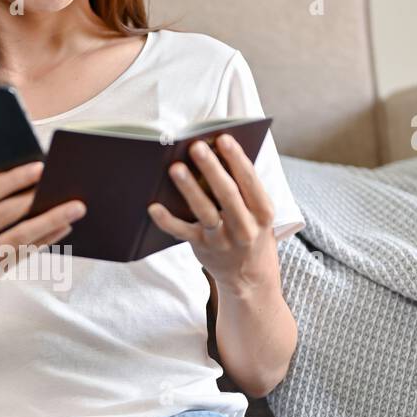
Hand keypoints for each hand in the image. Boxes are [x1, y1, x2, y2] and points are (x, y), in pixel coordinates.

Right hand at [0, 160, 85, 304]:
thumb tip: (21, 179)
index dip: (14, 179)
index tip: (40, 168)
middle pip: (5, 216)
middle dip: (38, 199)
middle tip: (65, 185)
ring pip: (19, 238)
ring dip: (50, 222)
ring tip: (74, 209)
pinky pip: (23, 255)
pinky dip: (45, 240)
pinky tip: (63, 228)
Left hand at [147, 136, 276, 289]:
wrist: (250, 278)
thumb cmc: (252, 232)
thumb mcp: (259, 213)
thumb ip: (244, 188)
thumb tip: (217, 151)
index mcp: (263, 213)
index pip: (250, 181)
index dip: (237, 159)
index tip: (224, 138)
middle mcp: (245, 227)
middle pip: (227, 194)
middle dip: (211, 168)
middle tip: (196, 146)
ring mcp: (222, 239)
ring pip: (204, 211)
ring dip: (189, 189)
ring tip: (175, 168)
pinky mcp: (202, 248)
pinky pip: (182, 232)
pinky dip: (166, 220)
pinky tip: (153, 206)